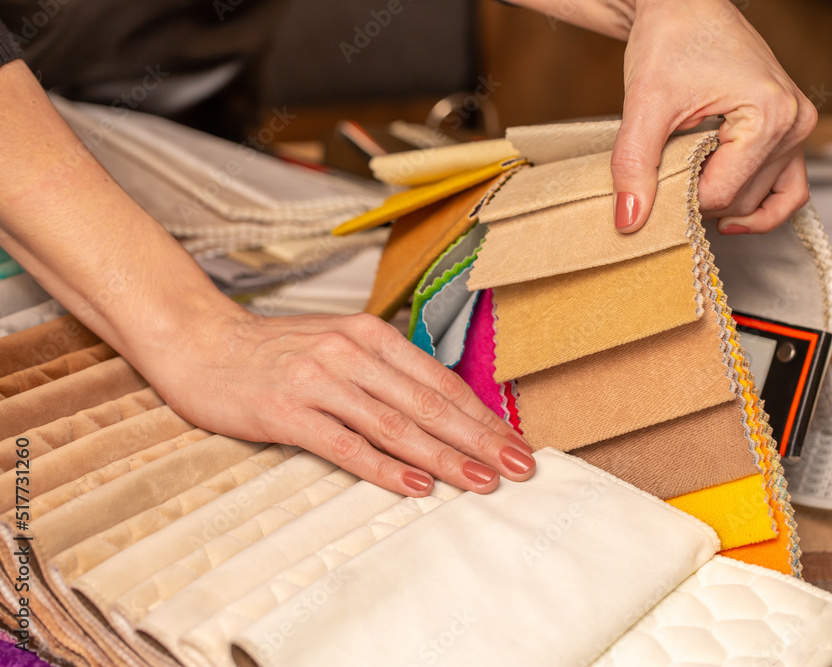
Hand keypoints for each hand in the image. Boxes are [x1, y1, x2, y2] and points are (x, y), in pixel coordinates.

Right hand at [139, 309, 535, 496]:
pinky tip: (416, 487)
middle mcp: (350, 353)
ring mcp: (318, 380)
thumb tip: (441, 409)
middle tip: (519, 467)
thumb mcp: (338, 345)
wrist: (200, 342)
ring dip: (443, 458)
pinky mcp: (286, 410)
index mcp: (369, 335)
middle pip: (428, 403)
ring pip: (395, 425)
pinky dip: (385, 468)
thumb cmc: (277, 351)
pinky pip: (346, 444)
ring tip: (482, 481)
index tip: (517, 442)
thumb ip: (384, 371)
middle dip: (480, 439)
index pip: (438, 381)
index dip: (482, 415)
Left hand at [610, 0, 816, 234]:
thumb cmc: (670, 39)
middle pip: (741, 200)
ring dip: (723, 201)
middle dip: (698, 197)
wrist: (685, 4)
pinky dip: (759, 207)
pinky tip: (726, 216)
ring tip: (688, 186)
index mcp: (770, 115)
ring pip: (763, 200)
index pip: (721, 193)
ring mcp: (798, 128)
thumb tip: (629, 221)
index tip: (652, 180)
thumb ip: (635, 164)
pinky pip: (787, 189)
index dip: (680, 197)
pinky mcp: (790, 129)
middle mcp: (795, 123)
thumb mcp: (644, 104)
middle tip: (664, 174)